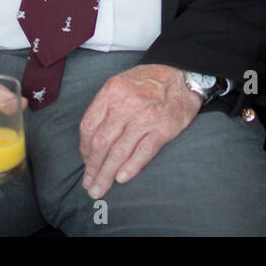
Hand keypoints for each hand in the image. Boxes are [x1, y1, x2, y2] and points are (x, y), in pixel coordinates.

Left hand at [78, 64, 202, 199]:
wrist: (182, 76)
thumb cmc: (149, 81)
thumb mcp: (121, 83)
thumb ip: (105, 106)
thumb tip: (92, 139)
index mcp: (112, 92)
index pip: (88, 126)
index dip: (84, 148)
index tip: (85, 161)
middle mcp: (126, 104)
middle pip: (101, 143)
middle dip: (92, 168)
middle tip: (89, 185)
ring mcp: (145, 118)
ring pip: (119, 152)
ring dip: (106, 174)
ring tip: (100, 189)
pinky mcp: (163, 129)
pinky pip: (143, 152)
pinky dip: (131, 167)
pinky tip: (121, 179)